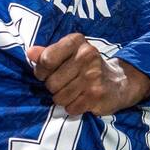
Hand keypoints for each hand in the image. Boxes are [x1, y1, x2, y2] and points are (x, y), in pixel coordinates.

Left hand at [26, 33, 149, 115]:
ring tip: (74, 92)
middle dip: (53, 87)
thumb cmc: (85, 67)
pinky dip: (73, 107)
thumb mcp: (67, 54)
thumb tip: (29, 53)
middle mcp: (87, 55)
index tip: (47, 73)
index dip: (41, 71)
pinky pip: (71, 108)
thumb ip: (47, 53)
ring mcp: (93, 76)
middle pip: (50, 83)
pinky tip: (82, 99)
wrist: (119, 82)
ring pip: (59, 98)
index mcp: (76, 41)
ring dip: (63, 99)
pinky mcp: (97, 95)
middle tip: (65, 84)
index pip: (46, 60)